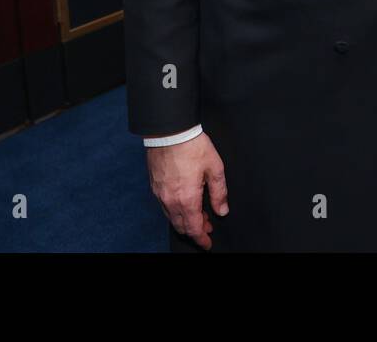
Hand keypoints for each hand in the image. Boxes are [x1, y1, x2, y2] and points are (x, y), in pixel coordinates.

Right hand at [145, 131, 227, 249]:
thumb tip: (222, 210)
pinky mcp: (154, 186)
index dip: (202, 239)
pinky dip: (175, 210)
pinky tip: (184, 202)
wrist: (170, 132)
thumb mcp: (214, 168)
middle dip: (195, 230)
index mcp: (187, 199)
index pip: (194, 228)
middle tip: (207, 227)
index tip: (208, 243)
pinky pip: (164, 206)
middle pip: (181, 226)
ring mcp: (160, 194)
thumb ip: (219, 193)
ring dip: (185, 220)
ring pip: (171, 217)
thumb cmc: (192, 147)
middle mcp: (170, 201)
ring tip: (199, 214)